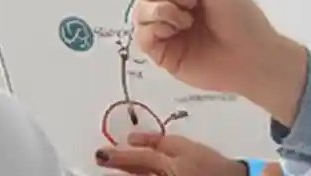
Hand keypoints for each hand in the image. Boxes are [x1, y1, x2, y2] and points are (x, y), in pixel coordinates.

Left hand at [95, 132, 245, 175]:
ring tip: (110, 169)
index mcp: (170, 166)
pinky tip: (129, 174)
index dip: (119, 156)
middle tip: (100, 159)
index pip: (140, 159)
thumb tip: (133, 138)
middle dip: (116, 168)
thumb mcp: (186, 146)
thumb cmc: (210, 164)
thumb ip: (159, 142)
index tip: (100, 153)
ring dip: (124, 174)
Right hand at [129, 0, 308, 123]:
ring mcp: (165, 32)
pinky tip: (177, 30)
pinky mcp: (161, 54)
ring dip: (163, 9)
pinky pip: (142, 35)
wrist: (250, 55)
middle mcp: (172, 8)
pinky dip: (157, 27)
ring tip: (188, 20)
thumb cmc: (239, 17)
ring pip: (140, 11)